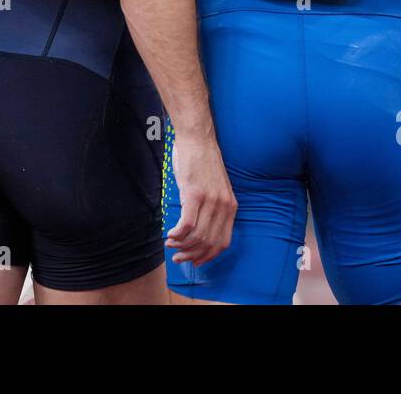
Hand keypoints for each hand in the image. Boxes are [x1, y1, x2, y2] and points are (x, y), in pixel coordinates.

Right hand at [165, 130, 236, 265]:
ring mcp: (210, 201)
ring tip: (170, 245)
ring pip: (196, 236)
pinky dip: (177, 234)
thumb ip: (214, 208)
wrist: (197, 140)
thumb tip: (201, 231)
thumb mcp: (216, 188)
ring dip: (181, 246)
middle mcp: (223, 206)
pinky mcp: (194, 194)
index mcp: (231, 206)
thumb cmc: (203, 162)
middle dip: (191, 255)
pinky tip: (169, 234)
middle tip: (177, 258)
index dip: (208, 256)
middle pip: (208, 242)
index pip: (223, 242)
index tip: (196, 261)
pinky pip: (186, 225)